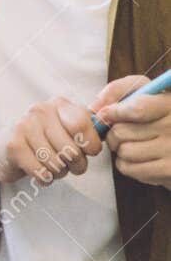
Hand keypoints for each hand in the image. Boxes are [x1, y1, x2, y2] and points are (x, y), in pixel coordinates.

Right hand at [0, 97, 102, 186]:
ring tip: (50, 165)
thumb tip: (110, 122)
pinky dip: (44, 179)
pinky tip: (37, 171)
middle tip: (68, 164)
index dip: (90, 145)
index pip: (83, 124)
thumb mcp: (65, 129)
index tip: (87, 151)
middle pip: (72, 149)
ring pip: (57, 164)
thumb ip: (87, 126)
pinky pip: (42, 173)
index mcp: (58, 104)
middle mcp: (40, 110)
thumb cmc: (42, 142)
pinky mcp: (13, 146)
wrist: (0, 152)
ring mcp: (24, 126)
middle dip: (75, 165)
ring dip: (58, 173)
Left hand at [93, 75, 170, 190]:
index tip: (105, 114)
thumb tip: (96, 108)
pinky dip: (126, 164)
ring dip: (120, 149)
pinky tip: (137, 157)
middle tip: (121, 132)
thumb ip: (117, 90)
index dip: (114, 113)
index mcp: (169, 103)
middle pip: (121, 132)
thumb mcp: (143, 91)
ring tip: (132, 144)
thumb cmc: (155, 112)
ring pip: (123, 151)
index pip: (137, 109)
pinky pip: (129, 168)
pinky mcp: (168, 171)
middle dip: (113, 132)